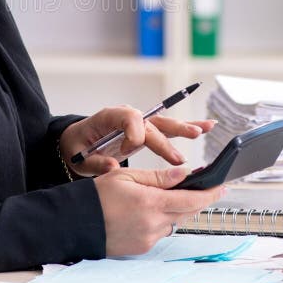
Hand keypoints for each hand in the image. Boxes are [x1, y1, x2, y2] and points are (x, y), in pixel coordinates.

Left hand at [58, 106, 215, 177]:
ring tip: (202, 131)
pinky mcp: (147, 131)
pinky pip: (167, 128)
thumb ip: (94, 162)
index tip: (129, 150)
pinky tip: (206, 127)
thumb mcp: (78, 156)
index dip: (132, 132)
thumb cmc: (77, 147)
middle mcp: (127, 117)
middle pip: (150, 123)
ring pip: (163, 123)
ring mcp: (139, 123)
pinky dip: (186, 128)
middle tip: (177, 158)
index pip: (127, 117)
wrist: (77, 141)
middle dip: (163, 139)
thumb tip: (112, 165)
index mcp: (109, 117)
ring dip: (183, 128)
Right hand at [94, 167, 225, 256]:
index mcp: (150, 203)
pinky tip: (151, 210)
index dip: (209, 194)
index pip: (191, 200)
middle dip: (197, 200)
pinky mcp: (143, 247)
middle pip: (187, 212)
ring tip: (171, 195)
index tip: (221, 186)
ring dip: (178, 209)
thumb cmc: (97, 196)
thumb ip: (157, 176)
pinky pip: (161, 231)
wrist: (76, 223)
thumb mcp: (126, 175)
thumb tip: (184, 174)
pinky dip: (163, 219)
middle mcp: (153, 224)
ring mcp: (149, 238)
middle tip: (204, 188)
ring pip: (175, 222)